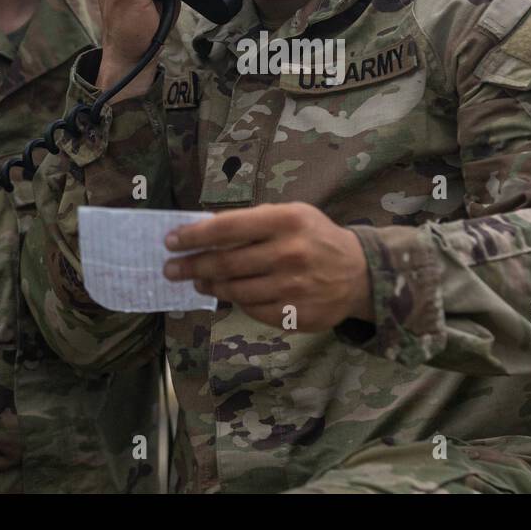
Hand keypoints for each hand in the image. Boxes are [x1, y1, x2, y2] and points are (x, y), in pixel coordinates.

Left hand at [163, 203, 374, 331]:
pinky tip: (230, 294)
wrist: (359, 274)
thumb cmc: (316, 237)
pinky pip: (252, 310)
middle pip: (225, 263)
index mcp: (286, 221)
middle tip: (171, 269)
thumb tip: (204, 229)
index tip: (171, 241)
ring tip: (197, 282)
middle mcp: (289, 253)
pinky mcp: (295, 315)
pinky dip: (237, 301)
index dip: (194, 236)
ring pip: (234, 290)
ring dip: (209, 285)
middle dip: (192, 266)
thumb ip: (253, 221)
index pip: (227, 228)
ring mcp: (293, 288)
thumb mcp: (292, 215)